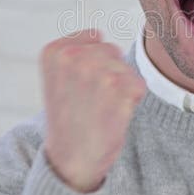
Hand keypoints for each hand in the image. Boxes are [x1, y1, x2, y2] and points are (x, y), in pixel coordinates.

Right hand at [40, 29, 145, 192]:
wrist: (70, 161)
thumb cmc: (69, 117)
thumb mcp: (59, 76)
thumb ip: (77, 50)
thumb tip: (101, 33)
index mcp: (53, 51)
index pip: (95, 38)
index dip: (93, 64)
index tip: (76, 89)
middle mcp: (73, 56)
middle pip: (113, 51)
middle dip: (109, 75)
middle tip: (90, 102)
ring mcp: (97, 70)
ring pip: (127, 68)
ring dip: (121, 88)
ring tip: (100, 109)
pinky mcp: (121, 88)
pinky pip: (139, 84)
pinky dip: (132, 101)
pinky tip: (112, 116)